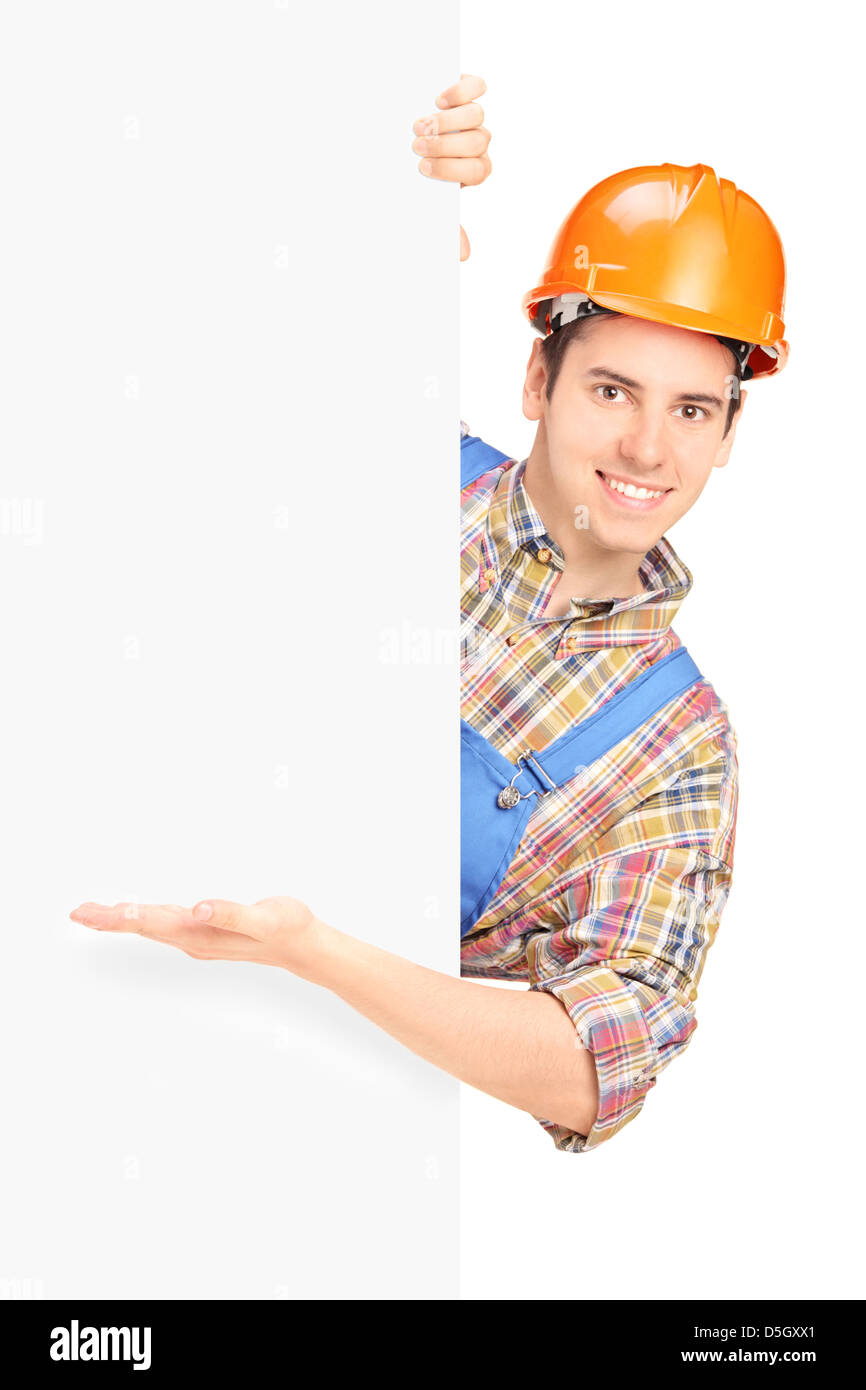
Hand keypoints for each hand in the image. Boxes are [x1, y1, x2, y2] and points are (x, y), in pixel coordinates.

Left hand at [69, 894, 326, 978]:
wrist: (304, 947)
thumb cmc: (287, 928)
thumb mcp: (265, 918)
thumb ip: (231, 913)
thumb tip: (197, 908)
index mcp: (203, 934)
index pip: (153, 923)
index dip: (121, 917)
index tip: (92, 914)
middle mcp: (194, 939)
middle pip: (144, 927)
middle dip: (109, 920)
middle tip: (77, 912)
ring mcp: (198, 938)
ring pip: (151, 927)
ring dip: (121, 921)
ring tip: (93, 914)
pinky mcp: (204, 933)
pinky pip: (164, 925)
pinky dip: (142, 918)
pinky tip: (135, 914)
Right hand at [412, 73, 490, 260]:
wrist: (396, 130)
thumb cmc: (412, 171)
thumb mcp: (424, 200)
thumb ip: (444, 225)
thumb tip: (463, 255)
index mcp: (472, 170)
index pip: (477, 171)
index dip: (452, 170)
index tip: (422, 169)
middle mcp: (477, 142)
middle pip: (477, 142)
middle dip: (445, 146)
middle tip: (417, 146)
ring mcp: (473, 116)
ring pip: (477, 116)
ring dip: (447, 122)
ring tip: (420, 125)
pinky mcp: (466, 88)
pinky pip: (476, 86)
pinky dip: (461, 90)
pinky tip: (439, 98)